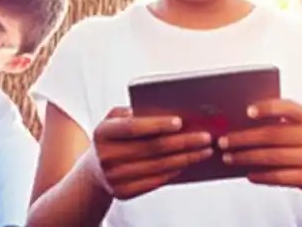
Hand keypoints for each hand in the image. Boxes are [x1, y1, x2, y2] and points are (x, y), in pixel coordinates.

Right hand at [90, 106, 213, 199]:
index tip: (180, 121)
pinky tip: (188, 163)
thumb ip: (135, 111)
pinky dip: (174, 171)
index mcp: (103, 132)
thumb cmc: (114, 137)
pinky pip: (155, 181)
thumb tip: (169, 109)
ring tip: (205, 150)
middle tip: (206, 137)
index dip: (156, 124)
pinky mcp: (123, 193)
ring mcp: (114, 177)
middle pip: (152, 148)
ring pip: (158, 166)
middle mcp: (105, 156)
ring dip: (186, 158)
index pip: (132, 127)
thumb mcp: (116, 119)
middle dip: (183, 142)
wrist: (95, 170)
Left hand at [218, 99, 301, 197]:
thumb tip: (240, 122)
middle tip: (223, 141)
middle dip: (245, 138)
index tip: (246, 111)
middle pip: (274, 135)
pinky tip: (247, 174)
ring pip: (274, 157)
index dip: (268, 108)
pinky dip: (262, 176)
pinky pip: (281, 177)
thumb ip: (281, 123)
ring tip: (228, 157)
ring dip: (247, 157)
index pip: (289, 107)